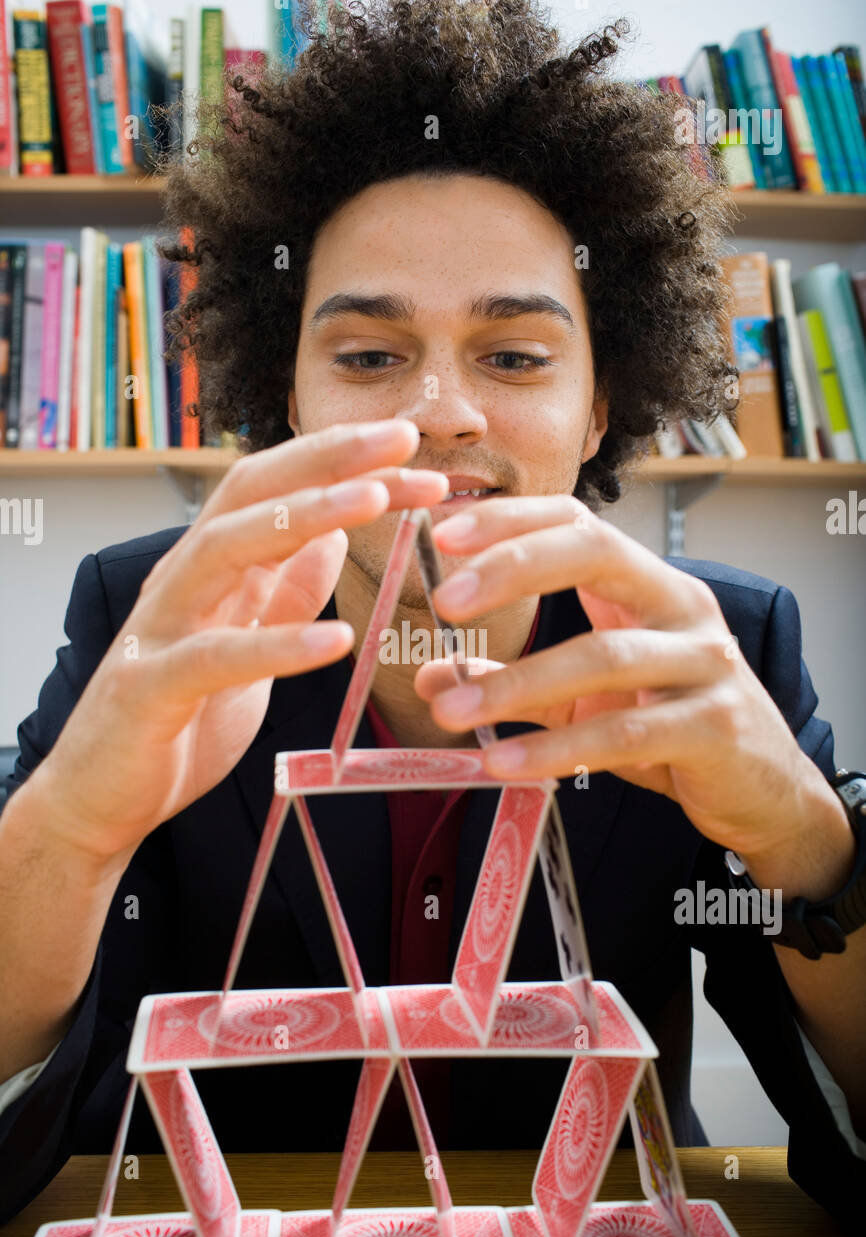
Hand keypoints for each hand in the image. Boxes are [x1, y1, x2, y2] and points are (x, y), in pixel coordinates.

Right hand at [36, 419, 446, 863]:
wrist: (102, 796)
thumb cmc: (179, 721)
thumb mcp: (250, 648)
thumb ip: (284, 594)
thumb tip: (333, 538)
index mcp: (210, 568)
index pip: (276, 491)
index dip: (340, 464)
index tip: (409, 448)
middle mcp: (183, 580)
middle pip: (251, 494)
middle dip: (328, 460)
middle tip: (403, 440)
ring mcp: (162, 628)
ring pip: (225, 550)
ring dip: (302, 518)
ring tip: (372, 502)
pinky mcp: (151, 687)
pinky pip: (217, 659)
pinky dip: (277, 646)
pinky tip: (336, 638)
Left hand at [417, 493, 826, 865]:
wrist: (761, 788)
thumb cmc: (671, 727)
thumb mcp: (584, 699)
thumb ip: (513, 682)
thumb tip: (431, 678)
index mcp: (647, 586)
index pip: (579, 524)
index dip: (513, 521)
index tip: (444, 534)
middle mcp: (681, 606)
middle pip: (595, 554)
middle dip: (515, 567)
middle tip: (446, 601)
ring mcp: (705, 663)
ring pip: (603, 655)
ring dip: (517, 683)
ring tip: (450, 711)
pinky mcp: (715, 725)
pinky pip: (625, 733)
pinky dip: (555, 749)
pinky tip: (502, 763)